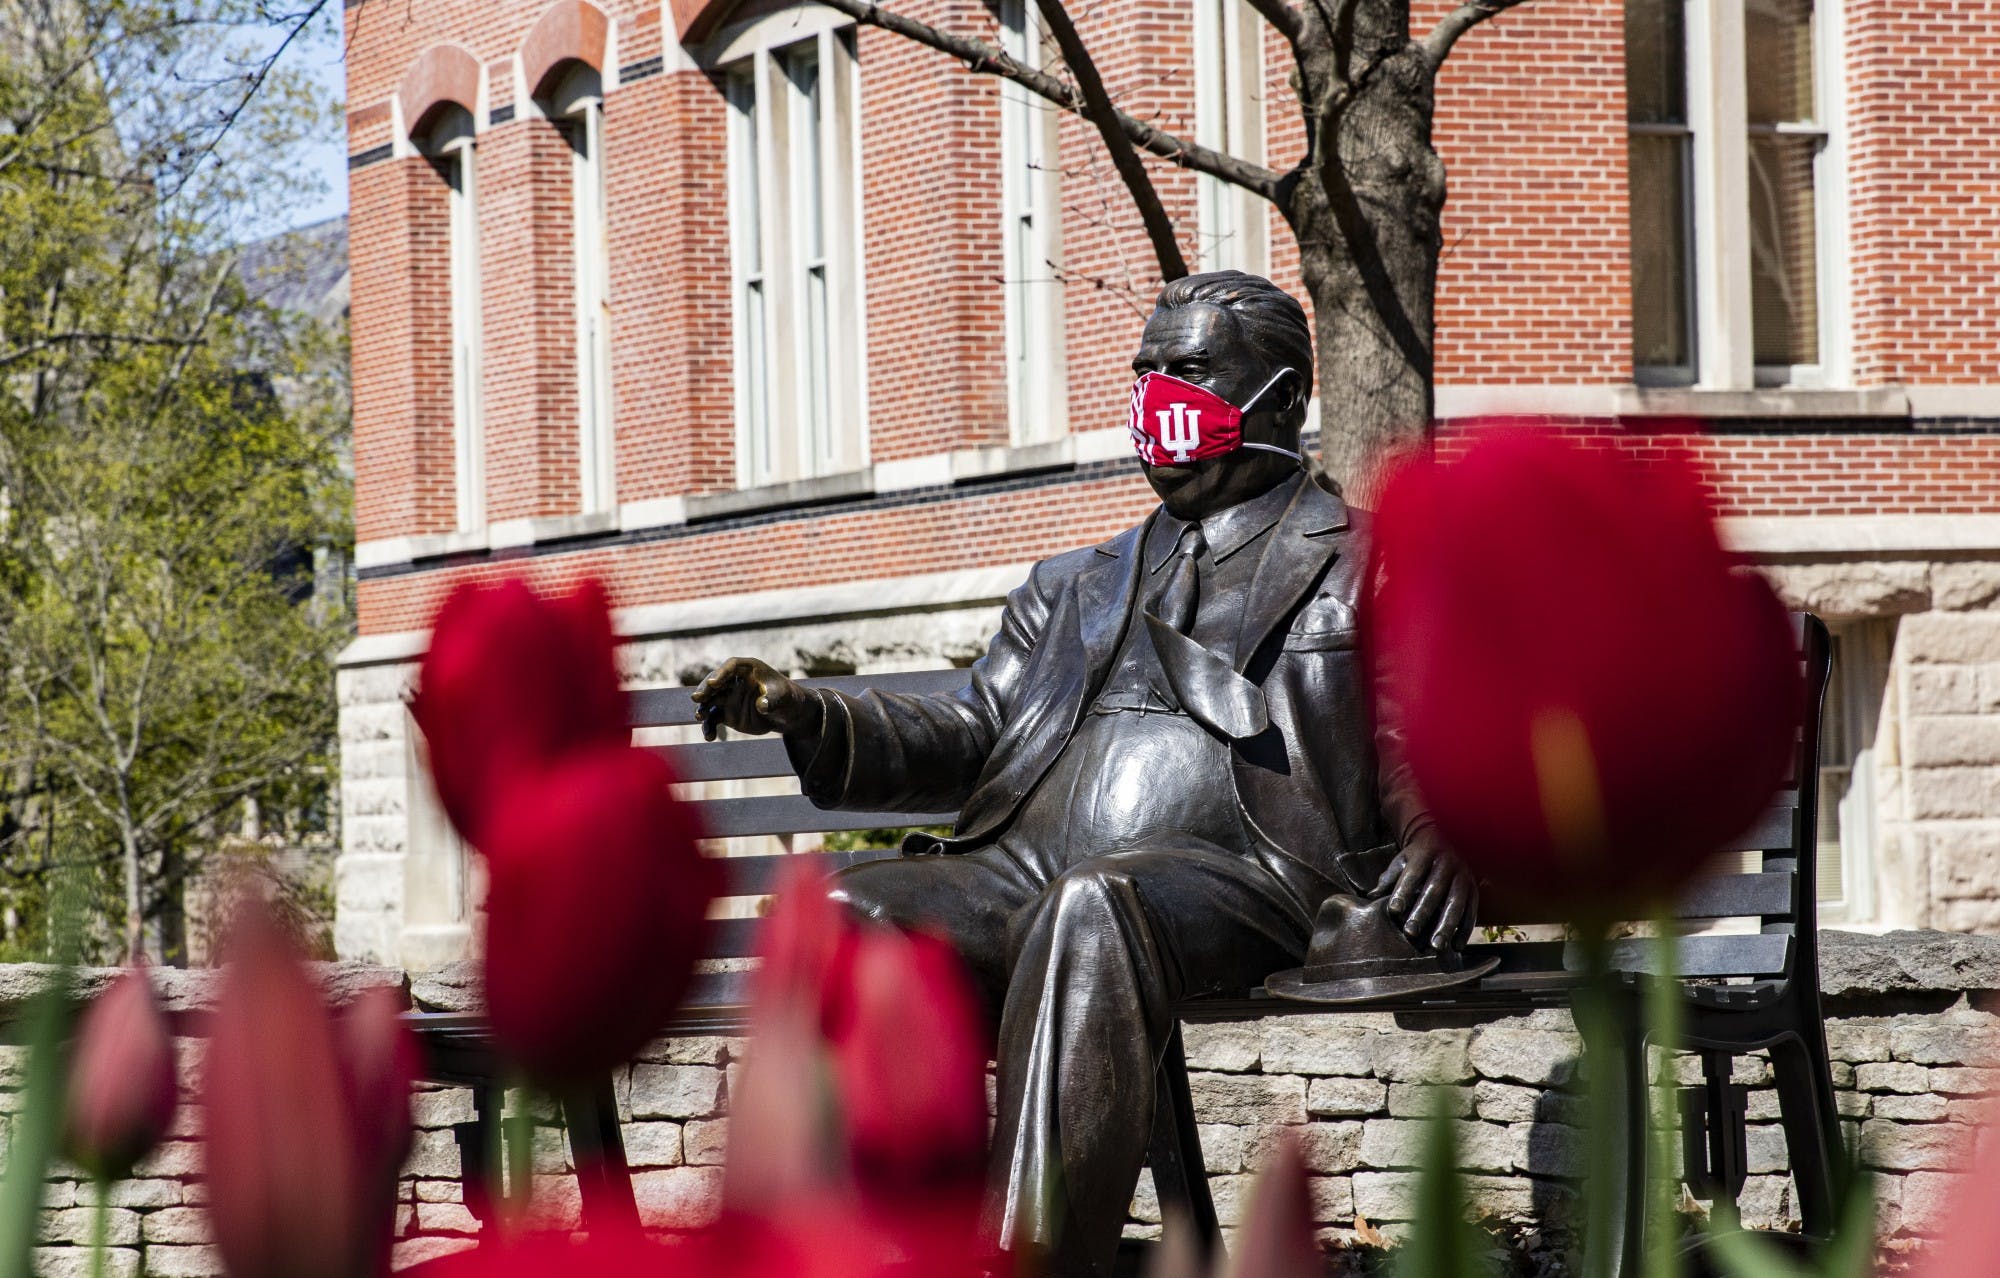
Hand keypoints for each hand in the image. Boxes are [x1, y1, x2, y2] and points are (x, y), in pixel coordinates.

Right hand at [689, 658, 822, 741]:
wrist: (787, 713)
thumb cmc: (786, 698)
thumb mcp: (782, 697)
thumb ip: (771, 700)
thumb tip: (761, 705)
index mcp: (748, 668)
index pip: (732, 666)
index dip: (721, 673)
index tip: (713, 683)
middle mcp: (734, 681)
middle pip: (715, 682)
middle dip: (705, 689)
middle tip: (697, 698)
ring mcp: (728, 697)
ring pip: (710, 701)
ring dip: (703, 708)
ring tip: (699, 716)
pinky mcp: (726, 713)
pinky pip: (714, 719)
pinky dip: (710, 727)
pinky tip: (710, 737)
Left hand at [1371, 837, 1476, 952]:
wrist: (1447, 840)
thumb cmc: (1418, 857)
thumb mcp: (1403, 861)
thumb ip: (1388, 879)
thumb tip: (1369, 897)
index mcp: (1425, 854)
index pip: (1413, 874)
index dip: (1403, 891)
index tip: (1394, 910)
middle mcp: (1446, 863)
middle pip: (1435, 890)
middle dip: (1423, 912)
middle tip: (1410, 933)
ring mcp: (1463, 876)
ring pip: (1456, 903)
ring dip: (1446, 925)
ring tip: (1436, 946)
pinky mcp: (1474, 889)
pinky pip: (1472, 910)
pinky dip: (1465, 929)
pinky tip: (1456, 946)